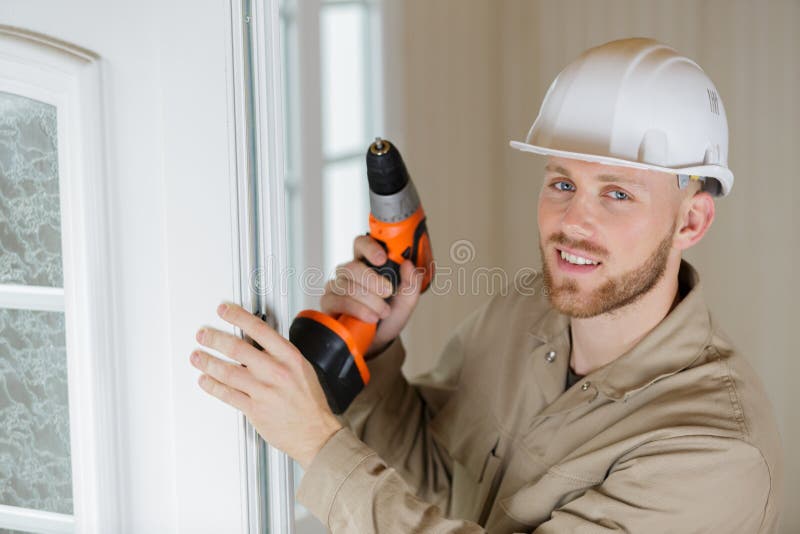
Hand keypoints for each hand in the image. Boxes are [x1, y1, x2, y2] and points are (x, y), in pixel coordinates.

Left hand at [191, 302, 341, 468]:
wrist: (316, 432)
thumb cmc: (310, 402)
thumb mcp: (302, 369)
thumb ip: (280, 355)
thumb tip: (257, 342)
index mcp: (290, 358)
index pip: (260, 330)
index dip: (238, 317)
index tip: (225, 310)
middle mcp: (276, 372)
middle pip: (238, 349)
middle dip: (215, 339)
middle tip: (203, 334)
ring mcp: (264, 391)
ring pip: (228, 372)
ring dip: (208, 362)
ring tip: (197, 356)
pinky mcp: (254, 410)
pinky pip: (228, 395)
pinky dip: (213, 386)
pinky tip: (205, 380)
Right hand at [320, 235, 424, 357]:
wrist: (378, 342)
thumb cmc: (388, 317)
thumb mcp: (406, 301)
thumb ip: (411, 283)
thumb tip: (408, 264)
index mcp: (366, 264)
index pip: (361, 244)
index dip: (370, 248)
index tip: (382, 258)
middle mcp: (348, 273)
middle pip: (353, 267)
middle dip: (373, 281)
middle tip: (388, 293)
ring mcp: (336, 287)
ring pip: (348, 286)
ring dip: (369, 301)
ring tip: (382, 312)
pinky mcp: (328, 303)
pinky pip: (339, 301)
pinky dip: (358, 310)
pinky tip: (370, 318)